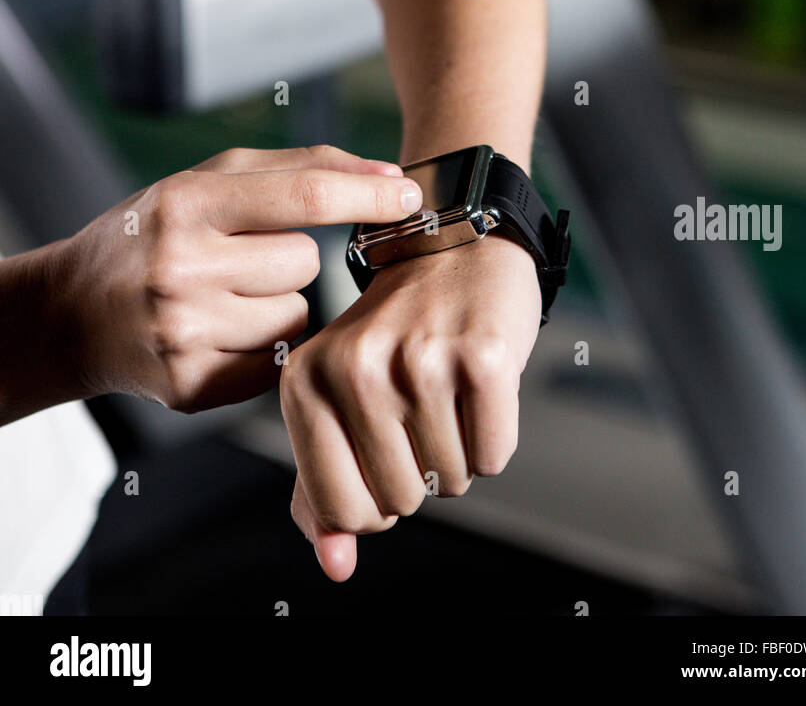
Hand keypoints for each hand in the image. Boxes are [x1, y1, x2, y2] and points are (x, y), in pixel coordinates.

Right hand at [57, 145, 420, 412]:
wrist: (72, 312)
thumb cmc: (155, 234)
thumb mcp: (209, 181)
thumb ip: (300, 168)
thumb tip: (389, 176)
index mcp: (185, 203)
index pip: (305, 195)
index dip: (367, 195)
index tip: (408, 196)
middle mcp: (180, 268)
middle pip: (303, 261)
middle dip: (290, 256)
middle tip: (239, 257)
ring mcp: (183, 334)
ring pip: (295, 316)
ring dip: (277, 303)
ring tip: (223, 295)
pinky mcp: (190, 387)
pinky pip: (276, 362)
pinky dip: (262, 347)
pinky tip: (218, 331)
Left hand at [281, 232, 540, 580]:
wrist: (452, 244)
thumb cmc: (393, 333)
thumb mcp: (338, 399)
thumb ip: (324, 490)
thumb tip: (336, 567)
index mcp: (304, 381)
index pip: (342, 509)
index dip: (375, 502)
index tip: (384, 451)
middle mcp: (356, 368)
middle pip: (402, 500)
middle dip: (421, 474)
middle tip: (421, 409)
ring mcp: (420, 359)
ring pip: (452, 481)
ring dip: (459, 453)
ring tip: (448, 390)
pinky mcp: (482, 355)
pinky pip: (496, 455)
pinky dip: (495, 436)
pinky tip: (479, 384)